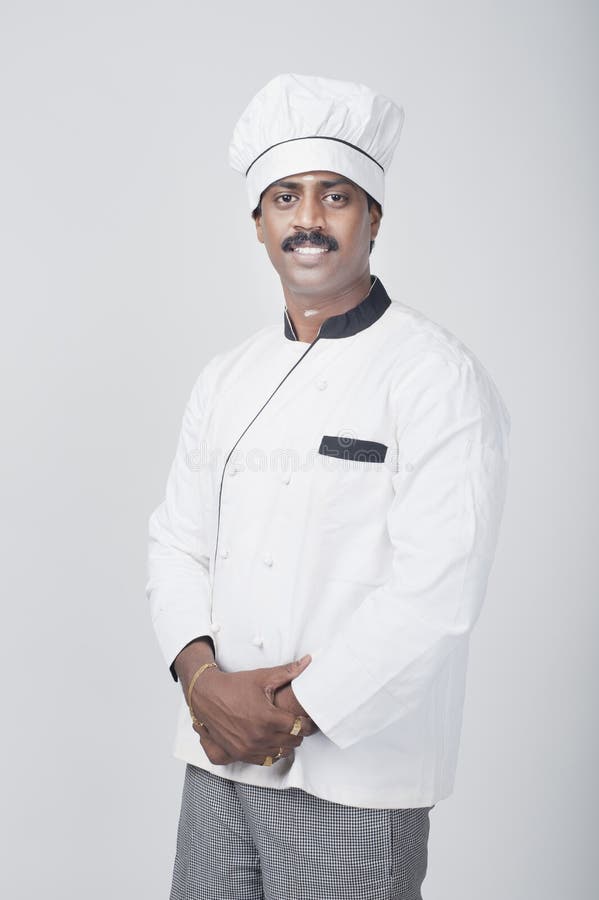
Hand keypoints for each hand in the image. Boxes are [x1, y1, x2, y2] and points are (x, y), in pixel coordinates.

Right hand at [190, 656, 316, 765]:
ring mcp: (247, 748)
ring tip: (284, 732)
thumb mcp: (262, 677)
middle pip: (292, 743)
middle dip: (298, 734)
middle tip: (297, 724)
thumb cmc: (234, 685)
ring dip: (285, 744)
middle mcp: (258, 737)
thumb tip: (308, 661)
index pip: (299, 727)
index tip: (308, 720)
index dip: (307, 723)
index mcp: (267, 719)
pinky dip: (269, 752)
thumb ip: (288, 671)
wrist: (205, 695)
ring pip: (279, 754)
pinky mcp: (237, 754)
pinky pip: (263, 760)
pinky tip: (269, 741)